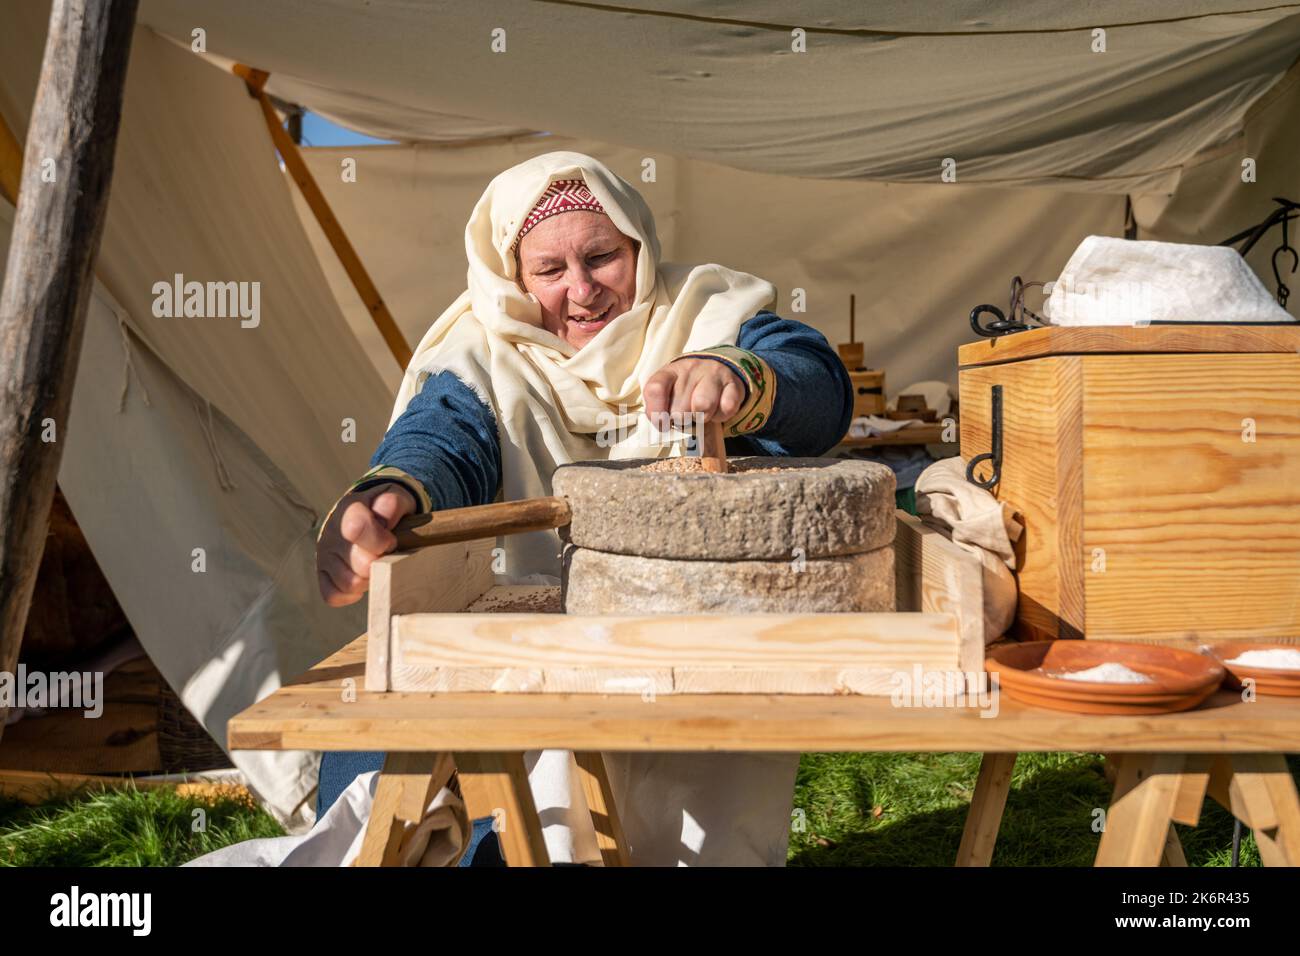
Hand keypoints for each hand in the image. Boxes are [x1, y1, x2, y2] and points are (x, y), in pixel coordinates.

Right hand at [316, 482, 415, 606]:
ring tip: (376, 567)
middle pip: (360, 564)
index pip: (356, 530)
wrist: (368, 514)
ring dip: (369, 580)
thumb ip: (391, 504)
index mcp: (348, 510)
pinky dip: (350, 594)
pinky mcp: (322, 574)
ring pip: (349, 583)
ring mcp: (324, 555)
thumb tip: (384, 523)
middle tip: (387, 556)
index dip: (381, 542)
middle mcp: (331, 533)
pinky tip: (363, 581)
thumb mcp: (393, 497)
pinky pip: (333, 596)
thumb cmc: (384, 509)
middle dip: (381, 564)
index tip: (391, 542)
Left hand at [642, 357, 744, 428]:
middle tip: (686, 415)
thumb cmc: (688, 388)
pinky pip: (726, 408)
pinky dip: (721, 416)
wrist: (717, 370)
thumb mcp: (670, 393)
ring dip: (702, 418)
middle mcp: (690, 369)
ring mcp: (713, 374)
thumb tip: (663, 426)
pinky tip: (717, 410)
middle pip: (679, 408)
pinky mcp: (732, 384)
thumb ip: (661, 409)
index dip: (656, 413)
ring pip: (703, 405)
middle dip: (682, 420)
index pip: (655, 390)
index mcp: (670, 372)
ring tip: (701, 414)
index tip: (662, 424)